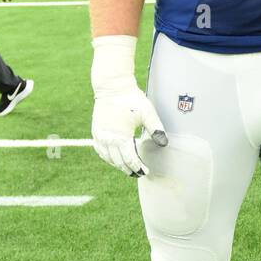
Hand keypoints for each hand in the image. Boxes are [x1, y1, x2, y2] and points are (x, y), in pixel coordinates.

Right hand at [91, 35, 166, 176]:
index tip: (146, 172)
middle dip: (129, 169)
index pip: (130, 159)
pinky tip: (114, 159)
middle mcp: (107, 139)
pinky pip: (100, 150)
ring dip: (118, 165)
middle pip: (118, 161)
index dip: (138, 167)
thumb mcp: (147, 113)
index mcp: (120, 136)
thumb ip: (156, 129)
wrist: (112, 87)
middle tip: (139, 173)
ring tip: (128, 168)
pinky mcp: (96, 131)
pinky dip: (107, 157)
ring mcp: (99, 136)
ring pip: (108, 158)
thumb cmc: (131, 98)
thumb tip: (164, 144)